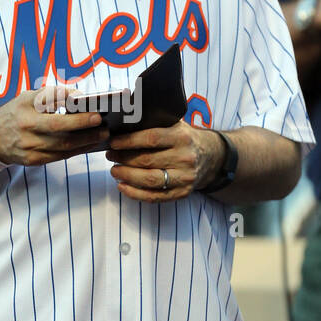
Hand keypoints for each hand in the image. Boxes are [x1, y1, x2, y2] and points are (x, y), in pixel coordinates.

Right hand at [0, 84, 108, 166]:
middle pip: (59, 131)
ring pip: (62, 147)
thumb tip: (78, 95)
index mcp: (24, 110)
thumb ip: (51, 95)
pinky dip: (76, 151)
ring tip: (102, 135)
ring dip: (85, 142)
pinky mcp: (32, 161)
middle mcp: (26, 129)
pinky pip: (59, 157)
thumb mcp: (27, 97)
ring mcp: (29, 148)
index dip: (73, 112)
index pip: (51, 109)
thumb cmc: (15, 113)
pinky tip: (89, 145)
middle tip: (103, 124)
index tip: (92, 109)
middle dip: (84, 129)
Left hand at [105, 122, 223, 201]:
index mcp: (182, 137)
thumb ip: (155, 123)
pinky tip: (122, 186)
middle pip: (147, 161)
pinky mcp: (182, 193)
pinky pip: (155, 197)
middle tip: (111, 156)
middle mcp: (185, 157)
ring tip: (114, 171)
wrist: (210, 157)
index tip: (113, 142)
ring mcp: (185, 177)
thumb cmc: (184, 138)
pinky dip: (135, 193)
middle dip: (123, 159)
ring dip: (127, 176)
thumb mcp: (175, 125)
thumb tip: (122, 124)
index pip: (151, 138)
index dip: (128, 141)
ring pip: (150, 180)